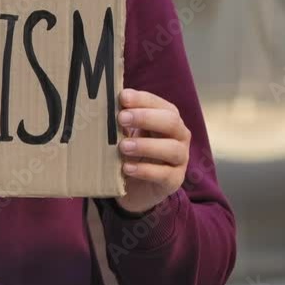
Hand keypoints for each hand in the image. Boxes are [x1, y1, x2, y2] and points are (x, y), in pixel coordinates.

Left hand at [115, 89, 190, 213]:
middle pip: (171, 122)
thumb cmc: (131, 153)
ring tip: (123, 146)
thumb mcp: (125, 134)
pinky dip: (145, 170)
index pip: (159, 104)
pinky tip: (127, 168)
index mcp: (168, 119)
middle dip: (145, 118)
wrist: (134, 187)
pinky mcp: (174, 180)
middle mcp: (179, 136)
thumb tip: (104, 102)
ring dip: (146, 145)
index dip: (142, 100)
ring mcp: (180, 159)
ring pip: (171, 148)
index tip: (122, 97)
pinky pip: (164, 174)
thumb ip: (121, 121)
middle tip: (121, 118)